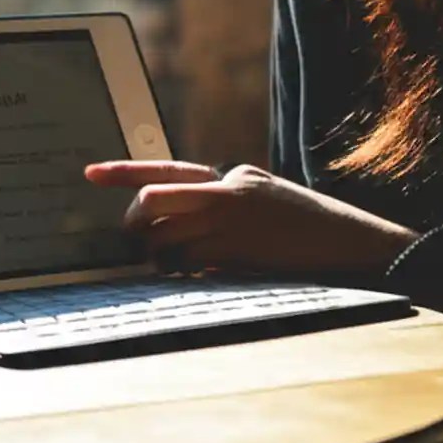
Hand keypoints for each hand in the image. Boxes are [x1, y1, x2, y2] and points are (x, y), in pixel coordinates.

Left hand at [84, 161, 418, 274]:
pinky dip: (180, 272)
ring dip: (160, 258)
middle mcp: (225, 194)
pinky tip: (198, 274)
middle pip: (152, 204)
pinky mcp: (235, 253)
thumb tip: (179, 218)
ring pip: (163, 239)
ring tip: (181, 263)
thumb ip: (223, 201)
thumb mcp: (265, 199)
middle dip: (136, 228)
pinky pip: (185, 264)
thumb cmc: (308, 229)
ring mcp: (229, 224)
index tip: (88, 173)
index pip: (165, 169)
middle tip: (142, 244)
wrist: (354, 246)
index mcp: (231, 178)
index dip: (122, 171)